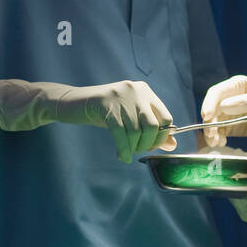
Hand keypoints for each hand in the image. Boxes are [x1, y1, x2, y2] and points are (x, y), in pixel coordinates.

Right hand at [54, 81, 176, 162]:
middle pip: (153, 126)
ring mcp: (120, 97)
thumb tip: (173, 145)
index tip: (152, 146)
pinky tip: (122, 156)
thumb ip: (151, 129)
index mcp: (145, 91)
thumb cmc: (106, 112)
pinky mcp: (105, 106)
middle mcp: (136, 91)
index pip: (166, 117)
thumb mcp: (130, 118)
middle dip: (148, 145)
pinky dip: (123, 149)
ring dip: (134, 149)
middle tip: (139, 151)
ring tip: (127, 154)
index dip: (162, 137)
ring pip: (136, 132)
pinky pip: (120, 133)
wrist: (74, 102)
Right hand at [200, 75, 246, 161]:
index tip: (207, 116)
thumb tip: (222, 107)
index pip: (217, 93)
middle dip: (210, 121)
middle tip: (212, 136)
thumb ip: (244, 103)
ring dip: (213, 131)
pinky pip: (224, 130)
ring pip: (216, 121)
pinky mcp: (239, 126)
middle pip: (214, 108)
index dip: (209, 104)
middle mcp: (233, 97)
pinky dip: (220, 136)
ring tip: (217, 142)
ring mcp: (235, 112)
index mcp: (239, 85)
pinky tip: (222, 142)